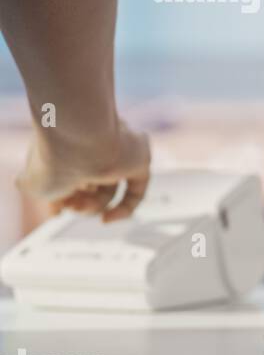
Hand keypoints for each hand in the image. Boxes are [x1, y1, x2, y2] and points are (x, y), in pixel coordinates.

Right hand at [16, 119, 150, 221]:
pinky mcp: (139, 158)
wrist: (78, 134)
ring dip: (93, 207)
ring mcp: (116, 151)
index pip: (67, 175)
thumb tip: (57, 209)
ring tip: (80, 208)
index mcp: (66, 143)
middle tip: (69, 206)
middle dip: (77, 202)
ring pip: (109, 188)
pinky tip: (106, 219)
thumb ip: (44, 194)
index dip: (61, 199)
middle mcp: (92, 144)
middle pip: (89, 183)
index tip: (56, 211)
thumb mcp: (34, 183)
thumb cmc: (52, 157)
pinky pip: (137, 189)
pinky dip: (123, 209)